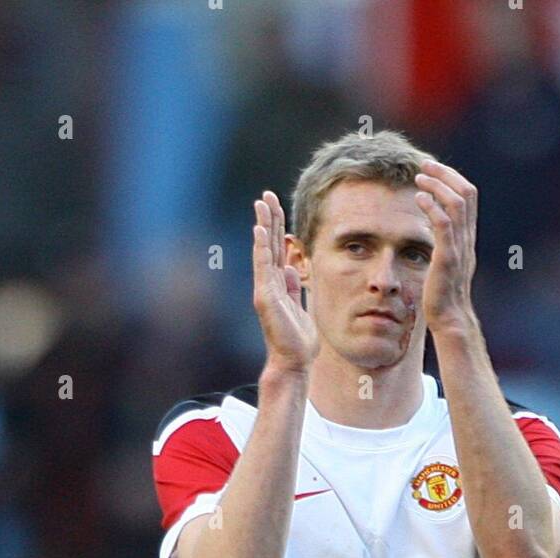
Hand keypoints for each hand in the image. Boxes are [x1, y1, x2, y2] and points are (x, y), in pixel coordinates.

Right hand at [252, 191, 318, 371]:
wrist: (294, 361)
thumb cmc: (298, 340)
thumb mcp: (300, 306)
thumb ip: (293, 287)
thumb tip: (290, 267)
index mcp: (278, 284)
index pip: (277, 249)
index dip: (276, 227)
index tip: (276, 205)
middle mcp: (268, 283)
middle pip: (268, 244)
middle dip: (268, 219)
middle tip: (266, 194)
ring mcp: (265, 289)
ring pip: (263, 251)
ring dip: (262, 226)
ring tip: (260, 203)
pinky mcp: (265, 297)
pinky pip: (262, 267)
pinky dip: (260, 248)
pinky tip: (259, 230)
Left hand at [413, 160, 477, 333]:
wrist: (450, 319)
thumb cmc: (442, 294)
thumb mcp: (445, 261)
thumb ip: (443, 242)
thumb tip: (431, 226)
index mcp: (466, 237)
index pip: (468, 197)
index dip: (452, 178)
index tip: (432, 170)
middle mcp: (467, 238)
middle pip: (466, 192)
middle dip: (445, 174)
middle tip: (424, 165)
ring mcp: (459, 248)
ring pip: (457, 203)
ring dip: (437, 185)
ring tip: (419, 177)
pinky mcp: (448, 258)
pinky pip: (444, 224)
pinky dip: (432, 206)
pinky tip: (419, 198)